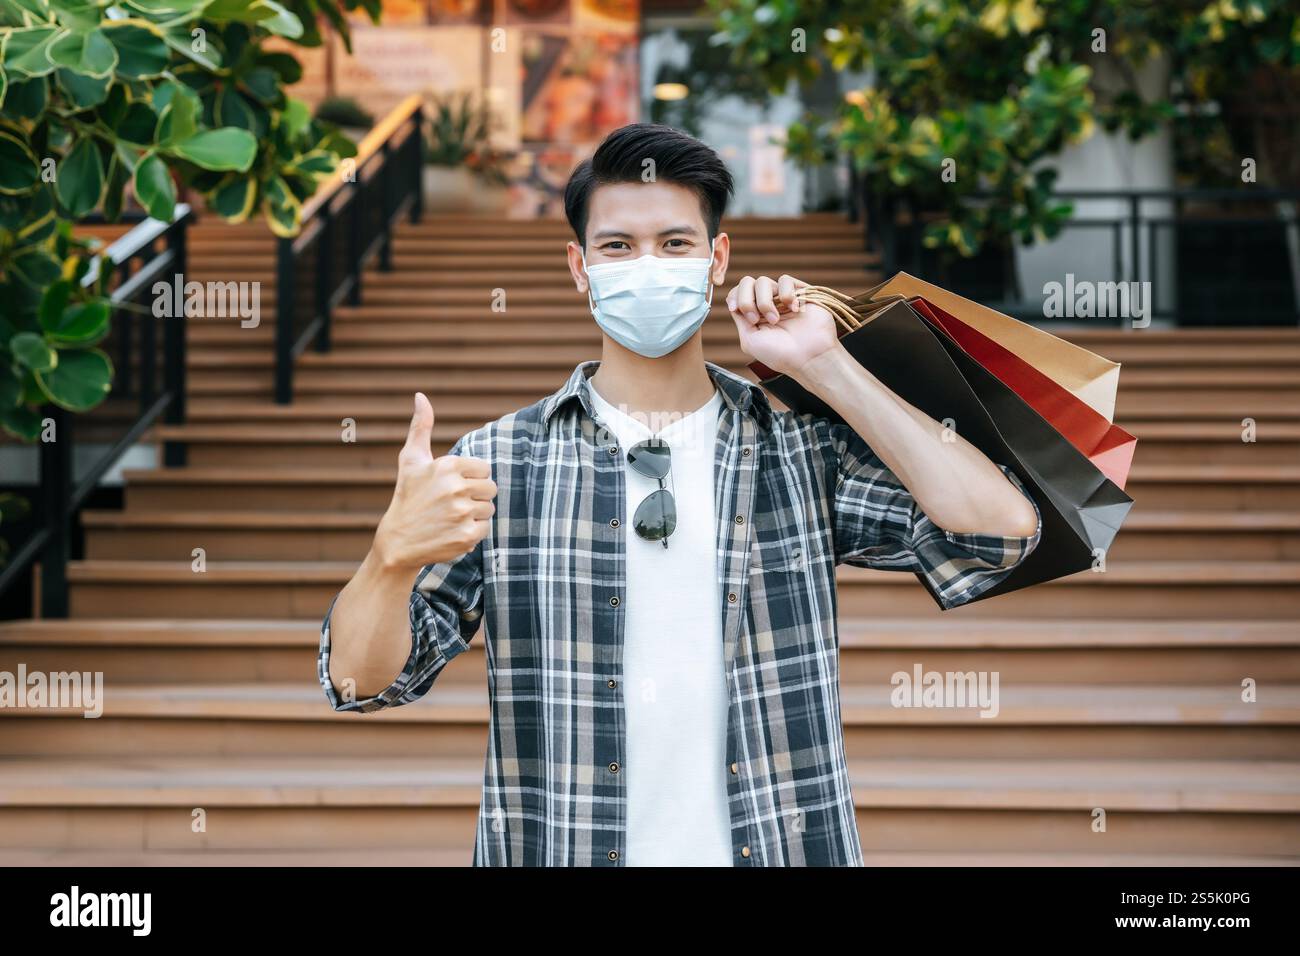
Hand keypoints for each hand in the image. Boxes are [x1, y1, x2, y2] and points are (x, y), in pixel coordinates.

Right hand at [372, 393, 496, 571]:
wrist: (398, 542)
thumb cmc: (407, 497)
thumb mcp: (411, 460)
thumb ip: (421, 427)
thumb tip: (420, 396)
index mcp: (447, 466)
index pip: (484, 469)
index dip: (471, 479)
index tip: (453, 487)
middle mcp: (455, 488)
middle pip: (490, 489)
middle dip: (475, 497)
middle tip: (451, 504)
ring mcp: (461, 512)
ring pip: (489, 509)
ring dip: (474, 515)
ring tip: (450, 518)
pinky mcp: (466, 535)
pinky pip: (485, 529)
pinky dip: (472, 532)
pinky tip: (451, 532)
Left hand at [726, 273, 839, 377]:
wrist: (808, 357)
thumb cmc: (780, 354)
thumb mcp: (750, 340)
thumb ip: (740, 319)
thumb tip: (733, 302)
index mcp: (754, 316)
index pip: (738, 294)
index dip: (734, 297)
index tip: (735, 308)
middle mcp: (768, 305)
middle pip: (747, 283)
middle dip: (747, 300)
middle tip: (755, 319)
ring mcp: (783, 298)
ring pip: (763, 281)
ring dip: (765, 301)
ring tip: (776, 319)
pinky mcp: (800, 292)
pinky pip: (785, 280)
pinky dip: (785, 294)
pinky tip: (794, 309)